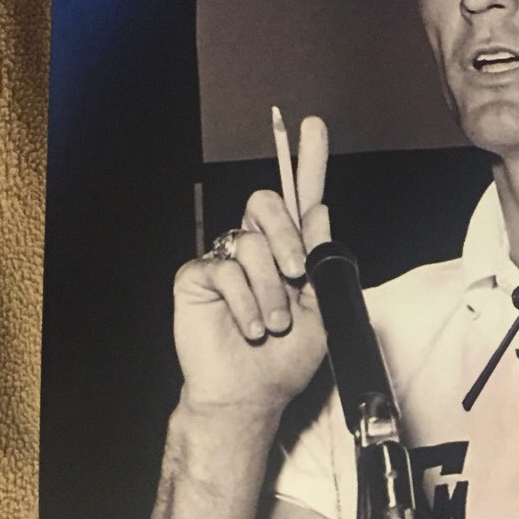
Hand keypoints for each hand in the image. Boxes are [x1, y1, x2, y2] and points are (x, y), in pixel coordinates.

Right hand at [174, 116, 331, 412]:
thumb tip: (321, 211)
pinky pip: (225, 269)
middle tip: (297, 277)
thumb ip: (320, 261)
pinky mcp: (197, 277)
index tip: (314, 124)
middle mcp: (257, 248)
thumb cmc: (286, 359)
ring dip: (272, 290)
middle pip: (269, 204)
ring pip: (252, 243)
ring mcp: (225, 260)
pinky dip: (246, 302)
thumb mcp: (321, 312)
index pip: (301, 198)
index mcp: (292, 252)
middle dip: (288, 239)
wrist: (251, 394)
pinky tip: (251, 329)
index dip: (308, 160)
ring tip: (274, 325)